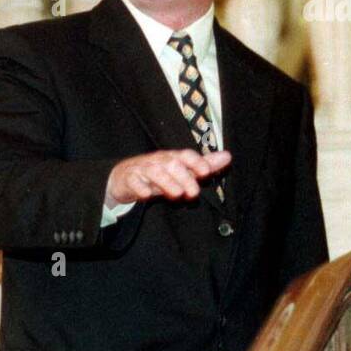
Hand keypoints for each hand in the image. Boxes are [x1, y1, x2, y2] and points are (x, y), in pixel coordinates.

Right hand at [105, 148, 230, 203]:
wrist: (122, 178)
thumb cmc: (156, 174)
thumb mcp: (180, 170)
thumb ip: (202, 165)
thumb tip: (227, 156)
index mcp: (171, 158)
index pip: (185, 155)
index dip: (196, 162)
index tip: (206, 172)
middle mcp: (157, 161)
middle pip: (172, 164)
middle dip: (184, 177)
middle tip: (194, 193)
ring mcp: (142, 169)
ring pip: (154, 171)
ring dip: (166, 182)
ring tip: (177, 194)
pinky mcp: (128, 179)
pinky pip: (133, 181)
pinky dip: (140, 187)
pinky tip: (147, 195)